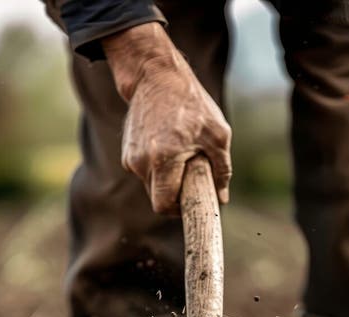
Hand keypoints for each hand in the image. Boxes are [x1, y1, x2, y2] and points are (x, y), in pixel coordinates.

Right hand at [104, 23, 231, 214]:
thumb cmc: (191, 103)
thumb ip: (222, 169)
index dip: (178, 210)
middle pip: (158, 197)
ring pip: (151, 185)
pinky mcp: (127, 152)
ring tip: (181, 155)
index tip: (190, 201)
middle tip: (191, 177)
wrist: (155, 75)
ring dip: (167, 179)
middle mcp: (141, 162)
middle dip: (174, 194)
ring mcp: (130, 157)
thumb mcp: (217, 133)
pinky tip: (168, 146)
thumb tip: (222, 199)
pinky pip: (145, 172)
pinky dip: (158, 168)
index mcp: (163, 159)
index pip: (163, 204)